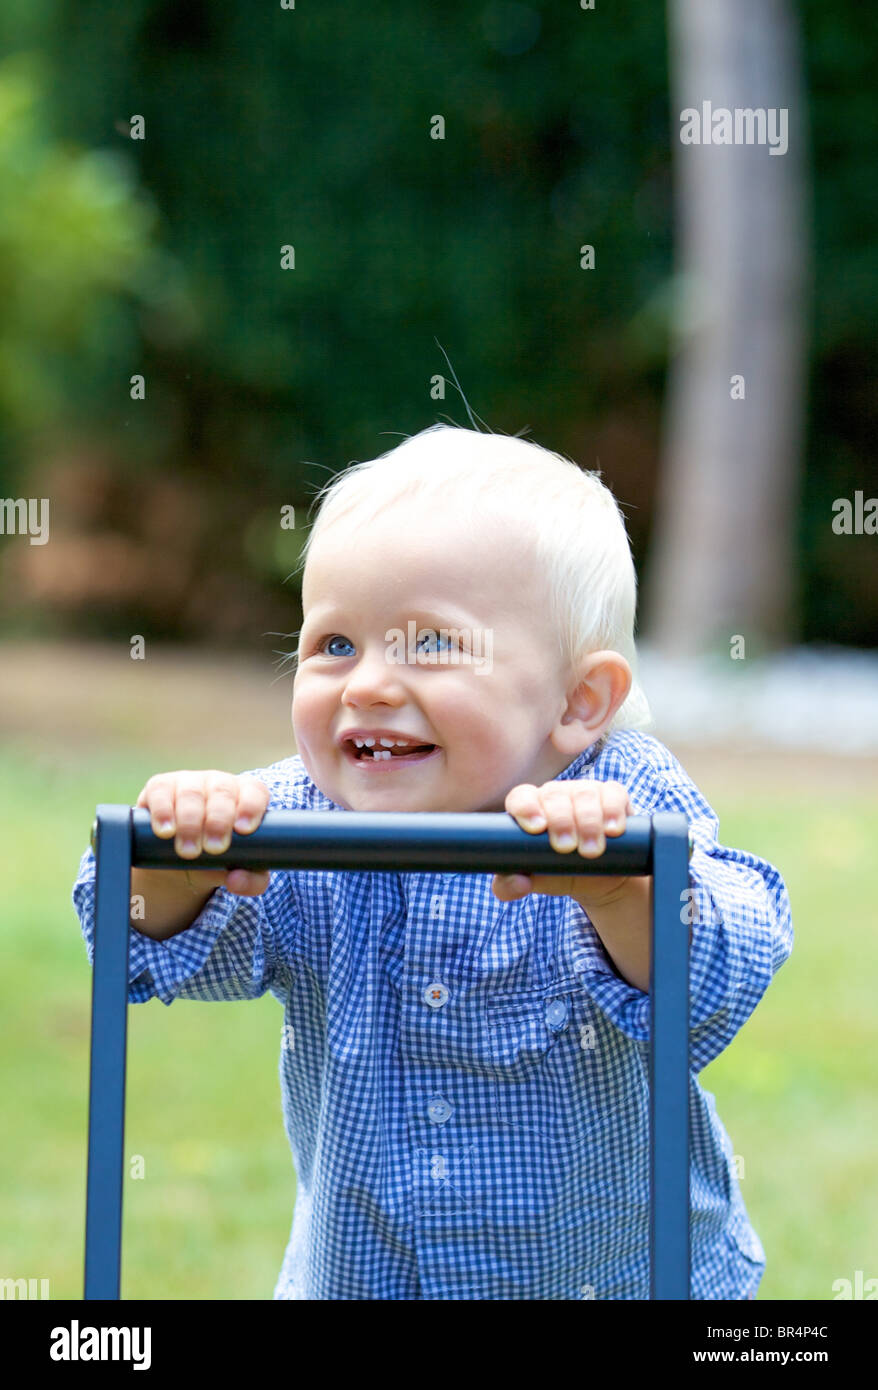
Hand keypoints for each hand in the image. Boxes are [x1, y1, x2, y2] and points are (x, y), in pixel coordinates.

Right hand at [135, 770, 271, 896]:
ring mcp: (189, 782)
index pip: (255, 792)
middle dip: (218, 821)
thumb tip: (236, 880)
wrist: (178, 861)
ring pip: (191, 793)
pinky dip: (163, 811)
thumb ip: (251, 880)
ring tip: (187, 850)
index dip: (250, 807)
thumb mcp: (238, 870)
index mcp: (246, 796)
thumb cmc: (218, 859)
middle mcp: (219, 784)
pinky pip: (161, 791)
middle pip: (222, 792)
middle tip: (214, 849)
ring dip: (190, 822)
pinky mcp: (160, 787)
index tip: (243, 830)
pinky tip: (165, 830)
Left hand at [493, 779, 634, 909]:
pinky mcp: (613, 796)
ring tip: (591, 851)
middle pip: (554, 795)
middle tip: (566, 849)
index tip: (536, 829)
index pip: (521, 797)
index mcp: (530, 808)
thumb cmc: (557, 872)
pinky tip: (613, 830)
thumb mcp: (533, 881)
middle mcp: (556, 795)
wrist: (598, 877)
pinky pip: (614, 793)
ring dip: (588, 823)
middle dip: (561, 821)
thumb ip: (510, 887)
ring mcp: (585, 792)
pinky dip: (614, 811)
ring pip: (585, 794)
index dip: (526, 808)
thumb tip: (519, 882)